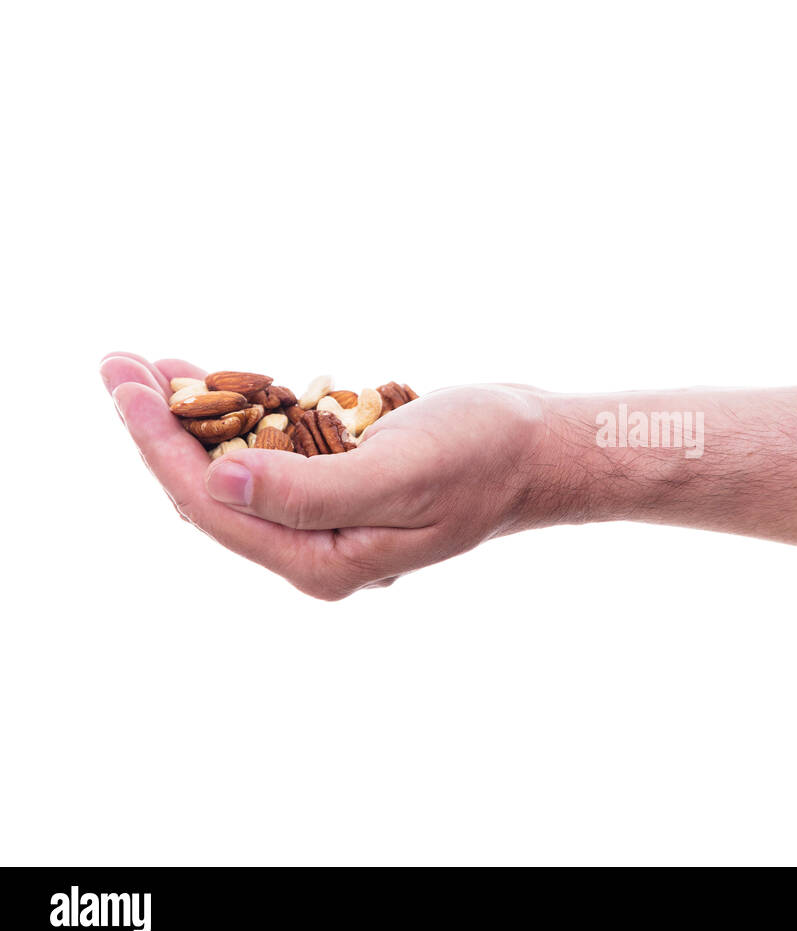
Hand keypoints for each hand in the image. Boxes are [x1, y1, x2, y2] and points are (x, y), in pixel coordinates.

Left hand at [101, 353, 554, 598]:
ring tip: (148, 364)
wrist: (539, 449)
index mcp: (322, 561)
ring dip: (192, 416)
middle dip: (160, 427)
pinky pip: (271, 453)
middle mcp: (317, 549)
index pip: (214, 505)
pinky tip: (217, 377)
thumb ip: (308, 491)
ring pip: (235, 469)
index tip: (125, 384)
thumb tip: (218, 485)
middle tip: (117, 362)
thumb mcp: (399, 473)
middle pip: (212, 490)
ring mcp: (328, 520)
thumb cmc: (484, 456)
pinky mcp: (341, 486)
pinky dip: (239, 412)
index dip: (161, 445)